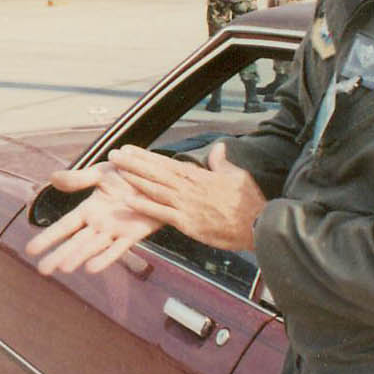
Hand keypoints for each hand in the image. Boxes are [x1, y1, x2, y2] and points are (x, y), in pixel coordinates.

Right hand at [25, 162, 161, 275]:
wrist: (157, 178)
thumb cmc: (127, 174)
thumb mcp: (100, 173)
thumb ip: (78, 178)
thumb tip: (52, 178)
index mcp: (89, 210)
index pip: (64, 226)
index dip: (48, 237)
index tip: (30, 250)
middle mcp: (99, 224)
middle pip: (75, 242)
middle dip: (58, 255)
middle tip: (42, 270)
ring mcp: (115, 231)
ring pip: (92, 247)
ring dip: (78, 257)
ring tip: (63, 268)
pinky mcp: (133, 235)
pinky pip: (118, 249)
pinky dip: (105, 258)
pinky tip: (91, 268)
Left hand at [107, 144, 264, 250]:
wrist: (259, 225)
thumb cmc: (249, 201)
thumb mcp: (237, 175)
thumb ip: (222, 162)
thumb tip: (218, 148)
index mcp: (198, 175)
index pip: (166, 163)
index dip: (145, 156)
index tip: (129, 149)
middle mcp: (188, 187)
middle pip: (155, 172)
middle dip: (133, 163)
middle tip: (114, 154)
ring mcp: (186, 204)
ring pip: (154, 188)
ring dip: (134, 178)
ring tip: (116, 170)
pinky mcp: (187, 223)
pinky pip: (161, 213)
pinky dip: (144, 206)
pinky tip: (128, 200)